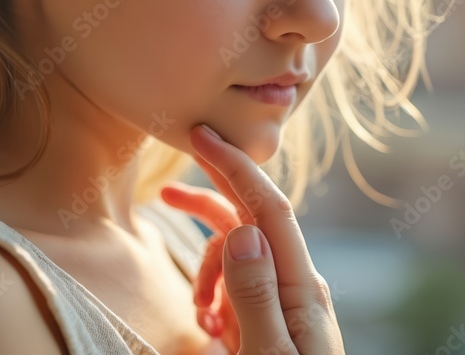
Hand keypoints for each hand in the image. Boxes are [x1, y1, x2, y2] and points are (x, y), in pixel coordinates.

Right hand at [161, 124, 344, 354]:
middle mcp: (295, 283)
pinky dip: (212, 294)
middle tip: (163, 194)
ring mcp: (283, 299)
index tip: (202, 136)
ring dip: (204, 273)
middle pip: (249, 221)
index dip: (234, 166)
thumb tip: (246, 231)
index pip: (268, 208)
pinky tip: (204, 329)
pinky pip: (235, 286)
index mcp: (300, 287)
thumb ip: (256, 298)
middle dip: (208, 202)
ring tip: (195, 318)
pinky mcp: (270, 316)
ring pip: (235, 256)